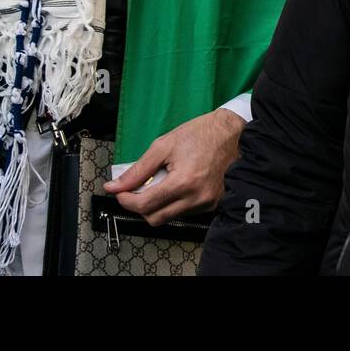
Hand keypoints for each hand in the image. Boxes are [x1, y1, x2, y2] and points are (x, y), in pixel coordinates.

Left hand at [103, 109, 243, 225]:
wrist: (234, 133)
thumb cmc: (202, 134)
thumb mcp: (164, 145)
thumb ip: (138, 169)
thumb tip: (115, 186)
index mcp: (184, 182)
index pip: (145, 205)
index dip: (125, 200)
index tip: (118, 191)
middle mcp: (197, 198)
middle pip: (155, 218)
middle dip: (139, 206)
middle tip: (135, 189)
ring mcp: (207, 204)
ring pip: (169, 217)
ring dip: (157, 204)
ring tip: (161, 181)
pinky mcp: (212, 205)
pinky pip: (184, 212)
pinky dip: (173, 203)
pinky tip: (176, 185)